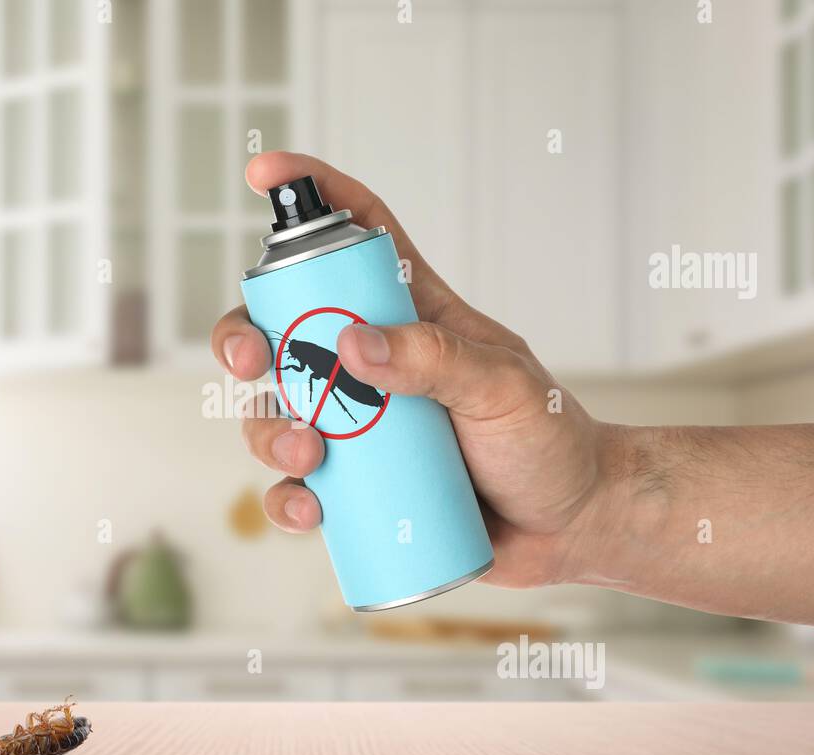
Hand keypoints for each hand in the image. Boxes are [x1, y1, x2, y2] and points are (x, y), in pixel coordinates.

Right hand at [213, 152, 619, 588]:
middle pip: (282, 329)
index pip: (357, 235)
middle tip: (247, 359)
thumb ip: (437, 359)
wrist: (571, 523)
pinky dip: (286, 499)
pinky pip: (296, 488)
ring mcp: (358, 428)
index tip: (264, 173)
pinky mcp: (357, 487)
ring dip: (269, 432)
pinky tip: (309, 509)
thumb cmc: (548, 440)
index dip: (311, 194)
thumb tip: (353, 344)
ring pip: (274, 413)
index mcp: (412, 316)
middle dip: (241, 337)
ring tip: (308, 454)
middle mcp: (373, 365)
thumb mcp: (504, 387)